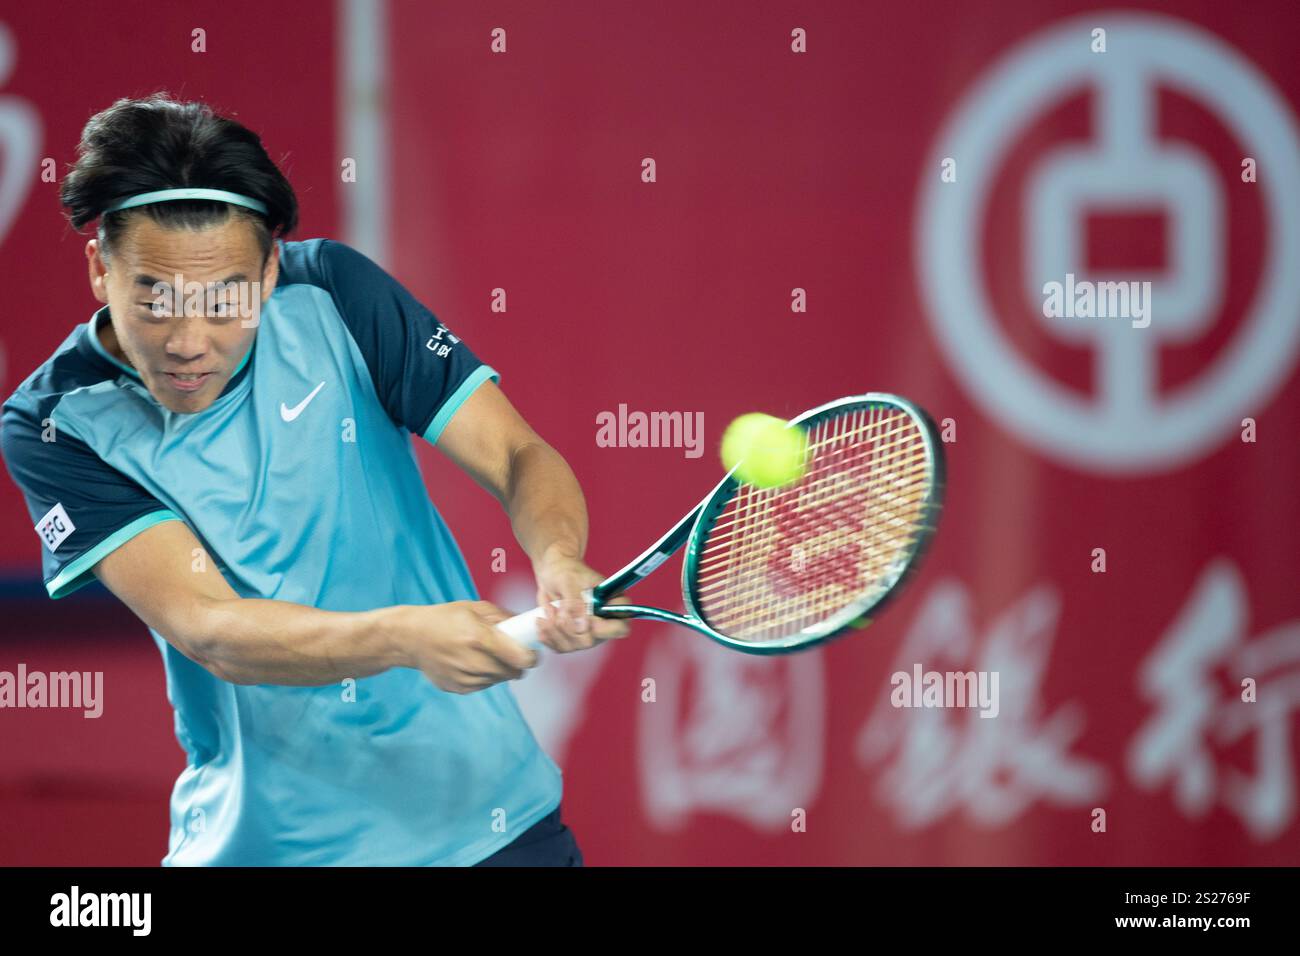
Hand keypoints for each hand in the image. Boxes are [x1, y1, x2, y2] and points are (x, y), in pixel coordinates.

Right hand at [391, 600, 538, 693]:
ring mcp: (465, 678)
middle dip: (516, 663)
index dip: (531, 657)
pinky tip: (470, 661)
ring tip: (484, 653)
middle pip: (514, 673)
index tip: (532, 652)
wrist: (410, 638)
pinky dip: (484, 676)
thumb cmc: (445, 618)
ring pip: (499, 680)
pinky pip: (484, 685)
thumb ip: (504, 617)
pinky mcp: (458, 689)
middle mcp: (473, 662)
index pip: (521, 659)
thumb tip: (527, 624)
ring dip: (499, 669)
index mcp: (480, 638)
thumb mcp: (474, 608)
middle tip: (509, 651)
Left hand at [532, 547, 631, 652]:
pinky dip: (546, 634)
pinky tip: (542, 619)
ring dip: (554, 628)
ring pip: (572, 645)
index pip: (621, 627)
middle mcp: (603, 624)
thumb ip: (575, 603)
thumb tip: (582, 628)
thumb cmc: (566, 571)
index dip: (605, 629)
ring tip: (548, 608)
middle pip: (590, 641)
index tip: (587, 620)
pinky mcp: (571, 639)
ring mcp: (587, 634)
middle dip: (567, 626)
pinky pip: (559, 647)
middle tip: (558, 607)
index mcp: (613, 605)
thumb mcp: (569, 581)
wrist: (552, 572)